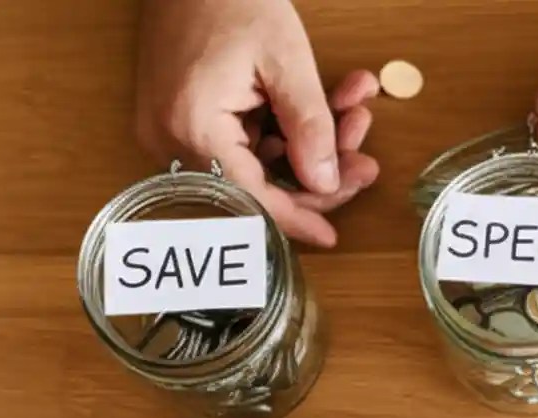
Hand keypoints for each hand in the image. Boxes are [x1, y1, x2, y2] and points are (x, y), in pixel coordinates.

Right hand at [136, 0, 379, 246]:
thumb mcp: (286, 61)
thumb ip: (310, 127)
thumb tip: (328, 184)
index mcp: (192, 127)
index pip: (251, 197)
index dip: (297, 217)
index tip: (332, 235)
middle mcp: (172, 137)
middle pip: (257, 184)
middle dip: (319, 170)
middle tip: (365, 157)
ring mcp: (174, 127)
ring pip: (257, 162)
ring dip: (311, 142)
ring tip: (355, 108)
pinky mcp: (185, 116)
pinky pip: (242, 141)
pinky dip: (286, 127)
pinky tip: (328, 104)